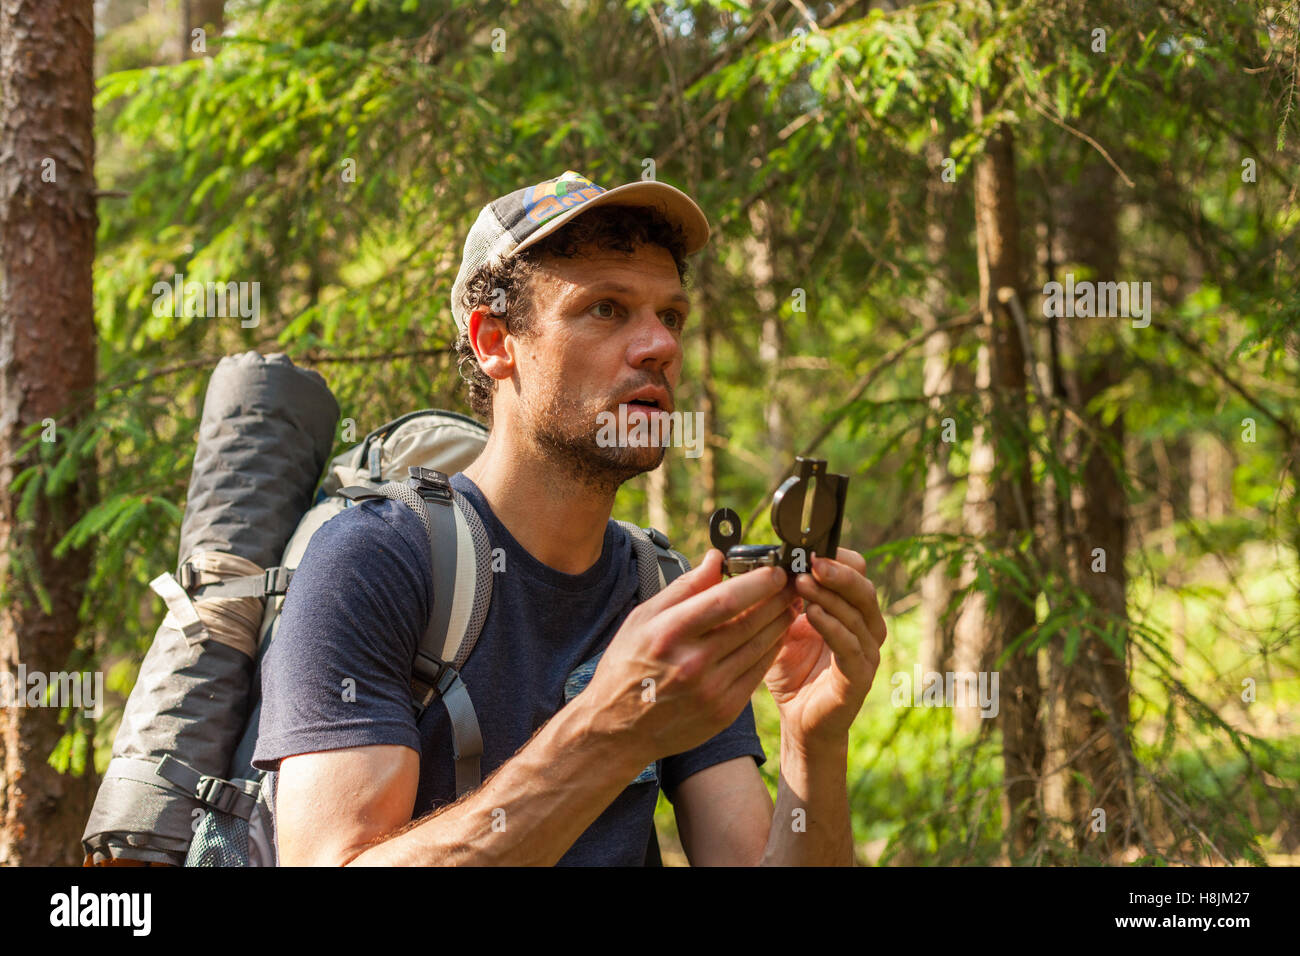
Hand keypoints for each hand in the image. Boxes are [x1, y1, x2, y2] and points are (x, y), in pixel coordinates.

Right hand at [585, 549, 798, 763]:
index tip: (776, 571)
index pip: (725, 600)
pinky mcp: (723, 711)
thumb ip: (683, 588)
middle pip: (749, 623)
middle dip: (777, 599)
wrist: (618, 727)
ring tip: (790, 604)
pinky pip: (757, 673)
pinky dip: (771, 650)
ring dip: (780, 623)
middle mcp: (692, 663)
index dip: (758, 583)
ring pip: (759, 647)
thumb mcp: (642, 619)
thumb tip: (716, 559)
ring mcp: (711, 690)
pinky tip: (776, 634)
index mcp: (669, 634)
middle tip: (792, 583)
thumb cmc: (627, 666)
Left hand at [764, 548, 887, 749]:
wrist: (798, 721)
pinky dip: (833, 627)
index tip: (808, 549)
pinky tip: (812, 615)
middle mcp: (866, 629)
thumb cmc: (791, 671)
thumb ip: (783, 599)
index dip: (837, 558)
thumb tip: (768, 563)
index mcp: (851, 611)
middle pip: (863, 589)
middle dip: (837, 572)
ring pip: (859, 614)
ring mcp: (866, 654)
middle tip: (811, 561)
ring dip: (830, 596)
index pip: (857, 573)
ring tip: (803, 583)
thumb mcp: (783, 626)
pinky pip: (851, 647)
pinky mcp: (859, 678)